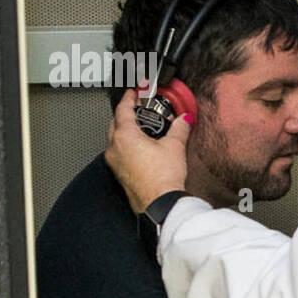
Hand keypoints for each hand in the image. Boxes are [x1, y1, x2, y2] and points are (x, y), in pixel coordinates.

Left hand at [105, 88, 189, 214]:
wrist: (160, 205)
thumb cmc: (162, 179)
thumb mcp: (174, 147)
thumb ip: (179, 128)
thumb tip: (184, 120)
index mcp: (124, 137)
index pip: (122, 109)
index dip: (129, 98)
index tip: (133, 92)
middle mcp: (114, 149)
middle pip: (115, 123)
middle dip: (126, 115)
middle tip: (139, 110)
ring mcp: (115, 164)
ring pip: (116, 140)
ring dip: (126, 132)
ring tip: (144, 130)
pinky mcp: (120, 175)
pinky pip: (120, 154)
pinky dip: (128, 147)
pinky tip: (143, 150)